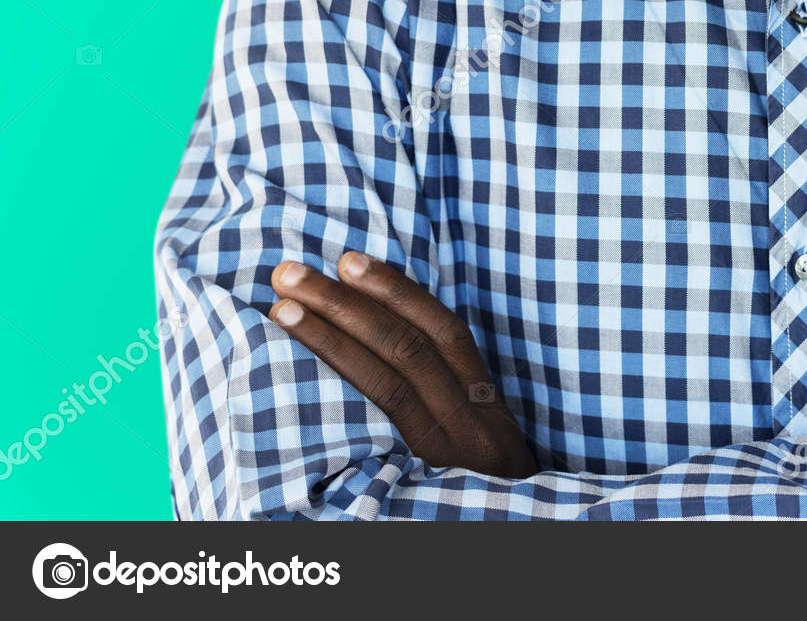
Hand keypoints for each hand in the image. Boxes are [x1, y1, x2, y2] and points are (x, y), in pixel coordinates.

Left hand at [269, 252, 536, 478]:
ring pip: (386, 383)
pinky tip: (297, 373)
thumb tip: (390, 351)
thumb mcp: (485, 451)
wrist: (523, 546)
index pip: (445, 333)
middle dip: (345, 303)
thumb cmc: (491, 504)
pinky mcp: (421, 486)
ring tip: (282, 307)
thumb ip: (449, 407)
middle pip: (406, 349)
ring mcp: (445, 457)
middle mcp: (471, 425)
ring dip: (330, 337)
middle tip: (290, 270)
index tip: (351, 260)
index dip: (399, 292)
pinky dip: (341, 393)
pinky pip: (379, 432)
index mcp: (487, 408)